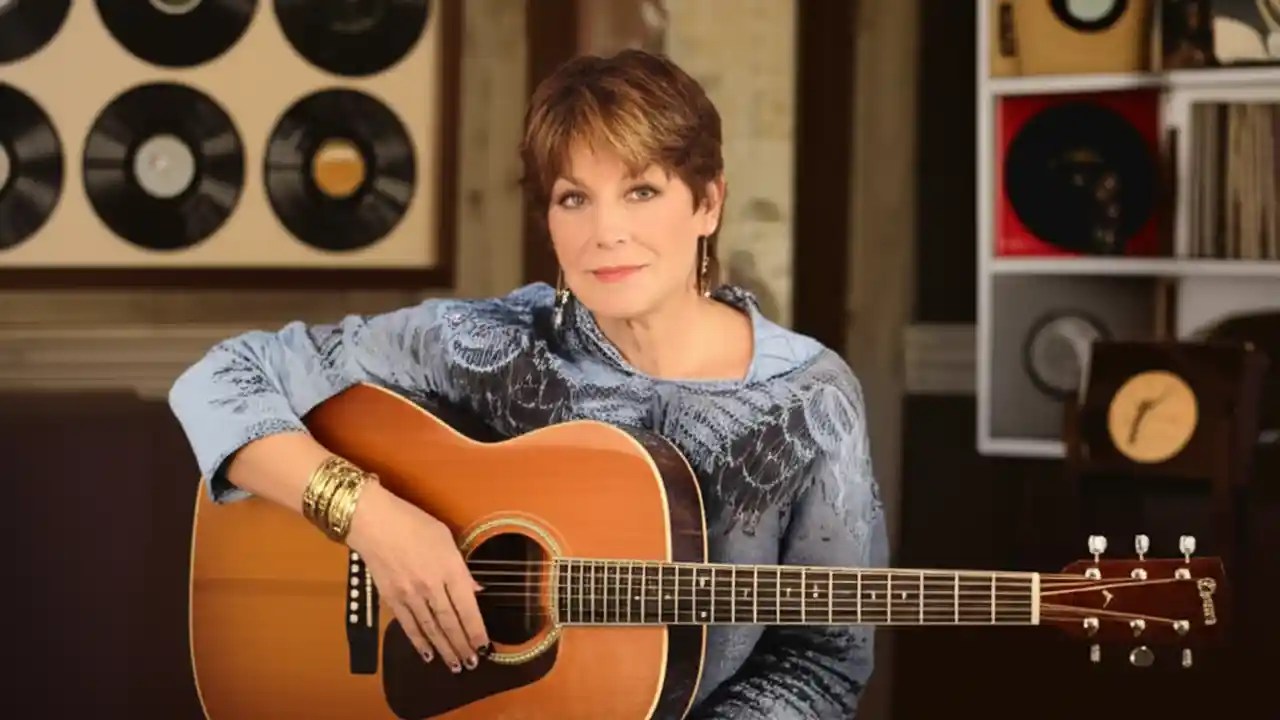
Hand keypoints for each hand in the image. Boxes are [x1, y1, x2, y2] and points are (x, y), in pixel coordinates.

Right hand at [345, 483, 490, 672]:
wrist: (373, 522)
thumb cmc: (413, 523)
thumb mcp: (446, 538)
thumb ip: (461, 567)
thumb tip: (474, 589)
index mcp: (449, 568)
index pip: (467, 606)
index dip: (476, 630)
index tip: (484, 647)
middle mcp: (431, 585)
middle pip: (450, 622)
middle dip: (462, 646)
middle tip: (472, 664)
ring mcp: (410, 594)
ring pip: (431, 628)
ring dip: (444, 649)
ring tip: (455, 666)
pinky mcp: (392, 598)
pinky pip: (408, 625)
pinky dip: (419, 642)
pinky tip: (428, 655)